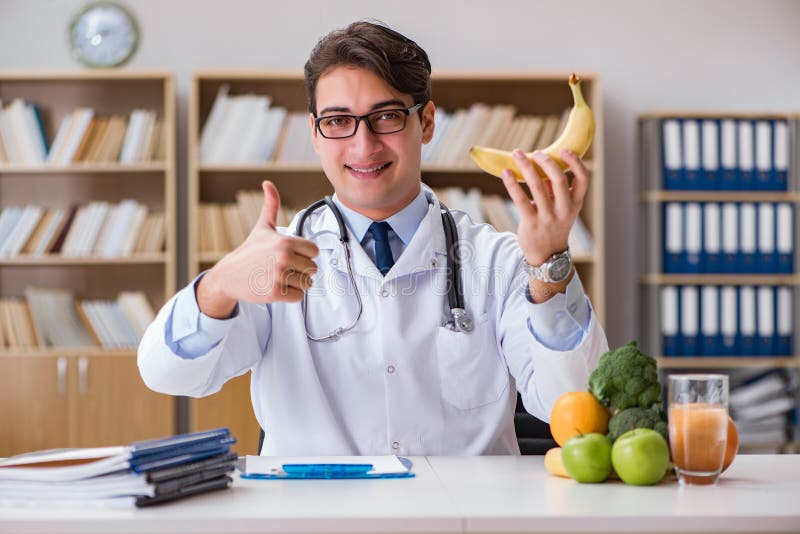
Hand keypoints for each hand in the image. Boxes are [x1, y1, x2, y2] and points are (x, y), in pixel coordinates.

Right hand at [197, 180, 318, 317]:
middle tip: (283, 268)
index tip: (292, 255)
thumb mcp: (262, 227)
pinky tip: (277, 287)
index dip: (305, 255)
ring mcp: (280, 275)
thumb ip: (271, 205)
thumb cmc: (249, 252)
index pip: (314, 251)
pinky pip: (299, 297)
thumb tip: (268, 183)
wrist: (229, 275)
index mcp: (285, 241)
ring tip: (280, 278)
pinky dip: (291, 296)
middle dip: (300, 270)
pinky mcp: (276, 292)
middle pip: (312, 268)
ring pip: (307, 284)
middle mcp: (284, 257)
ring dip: (296, 284)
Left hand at [500, 148, 589, 265]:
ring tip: (517, 154)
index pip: (583, 179)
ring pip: (537, 186)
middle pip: (559, 179)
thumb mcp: (562, 209)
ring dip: (526, 167)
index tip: (564, 150)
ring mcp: (548, 217)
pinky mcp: (531, 223)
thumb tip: (541, 164)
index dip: (576, 162)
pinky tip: (506, 172)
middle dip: (546, 161)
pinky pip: (520, 199)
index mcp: (576, 203)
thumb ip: (555, 189)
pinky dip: (512, 183)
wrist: (547, 255)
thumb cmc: (553, 225)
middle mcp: (564, 210)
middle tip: (535, 152)